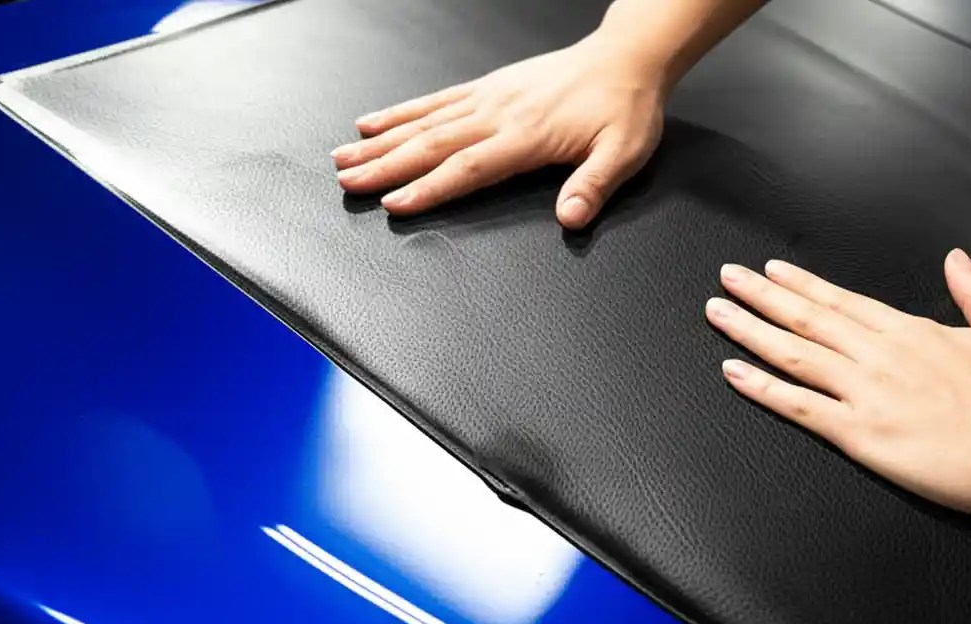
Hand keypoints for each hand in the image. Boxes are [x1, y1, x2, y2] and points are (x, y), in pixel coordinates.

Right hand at [333, 33, 666, 228]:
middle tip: (348, 183)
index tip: (394, 204)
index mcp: (527, 136)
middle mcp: (499, 114)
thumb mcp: (623, 154)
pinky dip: (402, 112)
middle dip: (386, 166)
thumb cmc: (625, 109)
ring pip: (425, 123)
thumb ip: (593, 187)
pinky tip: (374, 122)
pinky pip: (437, 100)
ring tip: (344, 156)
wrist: (626, 58)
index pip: (469, 168)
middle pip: (433, 145)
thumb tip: (570, 218)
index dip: (430, 188)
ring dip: (382, 141)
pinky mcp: (488, 87)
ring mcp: (489, 97)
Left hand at [705, 250, 970, 517]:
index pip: (843, 300)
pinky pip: (799, 405)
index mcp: (913, 330)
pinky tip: (731, 371)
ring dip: (749, 329)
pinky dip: (762, 387)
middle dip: (761, 295)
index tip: (772, 270)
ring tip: (716, 311)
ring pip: (793, 352)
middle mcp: (880, 353)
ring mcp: (867, 391)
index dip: (803, 284)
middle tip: (725, 278)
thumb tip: (959, 259)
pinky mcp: (863, 433)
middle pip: (807, 316)